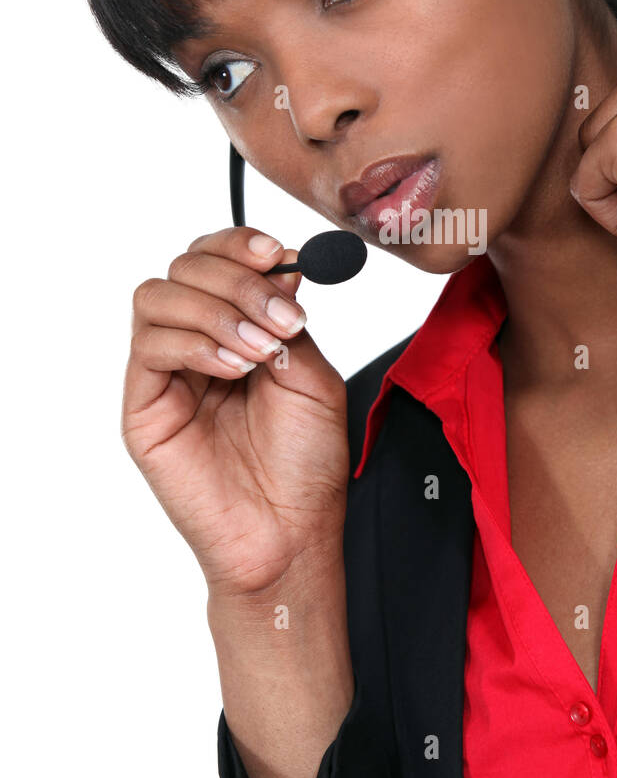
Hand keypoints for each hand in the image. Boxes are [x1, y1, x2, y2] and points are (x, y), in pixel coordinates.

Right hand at [122, 227, 349, 600]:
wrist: (291, 532)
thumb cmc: (305, 464)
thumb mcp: (312, 375)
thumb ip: (286, 317)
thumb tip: (279, 266)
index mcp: (236, 327)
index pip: (216, 259)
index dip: (241, 245)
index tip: (280, 253)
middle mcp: (195, 343)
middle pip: (185, 267)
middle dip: (239, 280)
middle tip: (282, 315)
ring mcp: (165, 374)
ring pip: (157, 295)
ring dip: (217, 311)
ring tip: (259, 351)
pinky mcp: (143, 406)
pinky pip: (150, 346)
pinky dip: (195, 343)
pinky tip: (234, 369)